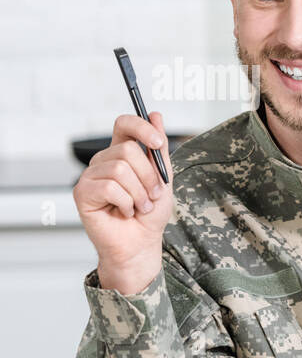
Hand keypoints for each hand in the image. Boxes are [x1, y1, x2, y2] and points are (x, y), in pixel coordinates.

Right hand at [73, 112, 173, 293]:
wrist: (141, 243)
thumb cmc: (150, 213)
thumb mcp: (163, 178)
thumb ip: (158, 149)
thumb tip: (155, 114)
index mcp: (122, 153)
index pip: (124, 124)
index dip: (141, 127)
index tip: (158, 143)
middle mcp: (104, 160)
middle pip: (128, 150)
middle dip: (149, 177)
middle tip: (152, 195)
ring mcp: (91, 175)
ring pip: (120, 170)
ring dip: (139, 193)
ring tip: (139, 207)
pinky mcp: (82, 192)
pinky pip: (109, 187)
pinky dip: (125, 203)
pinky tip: (124, 211)